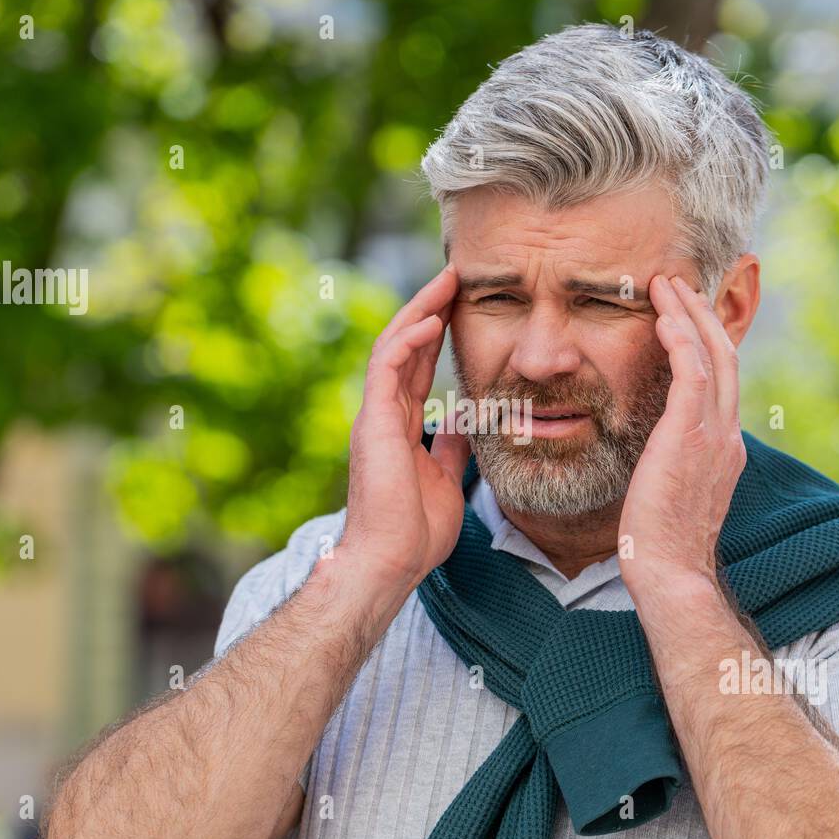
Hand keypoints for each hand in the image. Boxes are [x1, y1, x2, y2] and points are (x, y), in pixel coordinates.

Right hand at [342, 263, 470, 588]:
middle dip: (429, 308)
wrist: (391, 562)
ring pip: (393, 346)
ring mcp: (375, 415)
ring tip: (447, 282)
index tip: (460, 305)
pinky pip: (387, 368)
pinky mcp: (372, 421)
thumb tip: (465, 421)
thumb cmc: (415, 532)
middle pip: (405, 346)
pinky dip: (409, 340)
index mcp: (399, 425)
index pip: (419, 366)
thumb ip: (451, 447)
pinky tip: (433, 319)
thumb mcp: (446, 478)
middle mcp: (383, 414)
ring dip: (420, 310)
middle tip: (456, 276)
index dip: (437, 334)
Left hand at [618, 275, 745, 592]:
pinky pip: (691, 373)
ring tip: (665, 285)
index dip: (705, 342)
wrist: (670, 572)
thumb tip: (656, 452)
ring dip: (688, 314)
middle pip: (725, 356)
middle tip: (678, 284)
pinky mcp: (690, 436)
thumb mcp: (673, 492)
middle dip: (702, 315)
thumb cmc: (660, 543)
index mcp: (725, 447)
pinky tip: (663, 316)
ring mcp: (714, 434)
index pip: (721, 380)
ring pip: (712, 355)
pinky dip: (680, 340)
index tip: (683, 316)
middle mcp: (727, 434)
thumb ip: (675, 462)